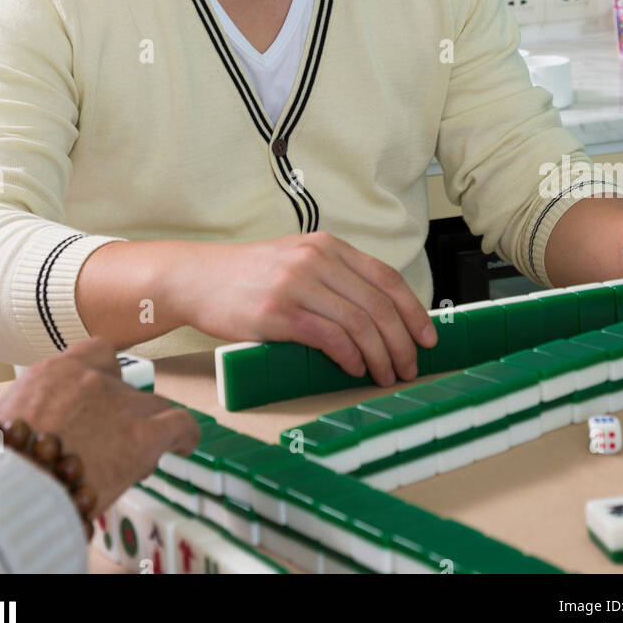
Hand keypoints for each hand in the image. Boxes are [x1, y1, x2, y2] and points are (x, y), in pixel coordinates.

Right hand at [0, 338, 198, 511]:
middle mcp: (89, 379)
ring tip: (139, 453)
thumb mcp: (4, 425)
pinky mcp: (142, 434)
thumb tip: (40, 431)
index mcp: (52, 374)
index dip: (102, 375)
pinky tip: (184, 445)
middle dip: (121, 410)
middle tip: (111, 440)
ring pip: (151, 405)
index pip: (94, 354)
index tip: (103, 394)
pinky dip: (185, 435)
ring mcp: (119, 404)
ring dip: (147, 427)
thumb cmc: (3, 468)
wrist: (11, 489)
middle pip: (123, 385)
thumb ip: (31, 414)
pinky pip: (180, 424)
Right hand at [169, 231, 436, 385]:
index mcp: (326, 246)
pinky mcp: (277, 313)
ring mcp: (297, 285)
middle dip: (402, 342)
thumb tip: (378, 317)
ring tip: (385, 376)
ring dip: (381, 356)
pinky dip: (349, 357)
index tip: (427, 338)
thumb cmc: (246, 277)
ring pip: (360, 323)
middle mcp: (316, 260)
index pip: (386, 278)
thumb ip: (333, 279)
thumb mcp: (295, 262)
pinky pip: (329, 337)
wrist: (195, 278)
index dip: (414, 311)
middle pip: (379, 305)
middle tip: (409, 367)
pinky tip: (353, 369)